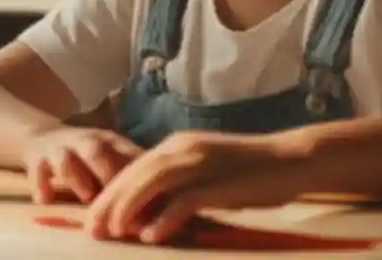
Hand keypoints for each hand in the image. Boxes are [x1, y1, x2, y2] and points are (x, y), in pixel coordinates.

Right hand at [22, 126, 142, 204]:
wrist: (44, 137)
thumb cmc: (89, 156)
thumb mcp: (113, 156)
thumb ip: (134, 177)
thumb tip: (168, 205)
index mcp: (111, 142)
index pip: (127, 155)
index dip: (138, 179)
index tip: (147, 204)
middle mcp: (85, 142)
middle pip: (97, 152)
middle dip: (107, 177)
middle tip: (117, 206)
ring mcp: (60, 149)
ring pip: (67, 159)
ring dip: (77, 179)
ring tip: (86, 197)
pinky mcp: (37, 159)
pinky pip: (37, 171)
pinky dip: (41, 185)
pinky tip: (45, 199)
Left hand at [86, 131, 304, 244]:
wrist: (291, 160)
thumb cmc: (249, 171)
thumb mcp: (206, 171)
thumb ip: (178, 183)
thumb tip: (149, 210)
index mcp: (177, 145)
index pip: (133, 168)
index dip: (110, 193)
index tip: (92, 217)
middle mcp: (183, 148)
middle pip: (135, 174)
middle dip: (109, 202)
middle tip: (91, 229)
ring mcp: (200, 163)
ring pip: (151, 183)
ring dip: (128, 208)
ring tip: (113, 233)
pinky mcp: (218, 181)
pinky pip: (183, 200)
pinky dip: (164, 218)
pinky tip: (150, 236)